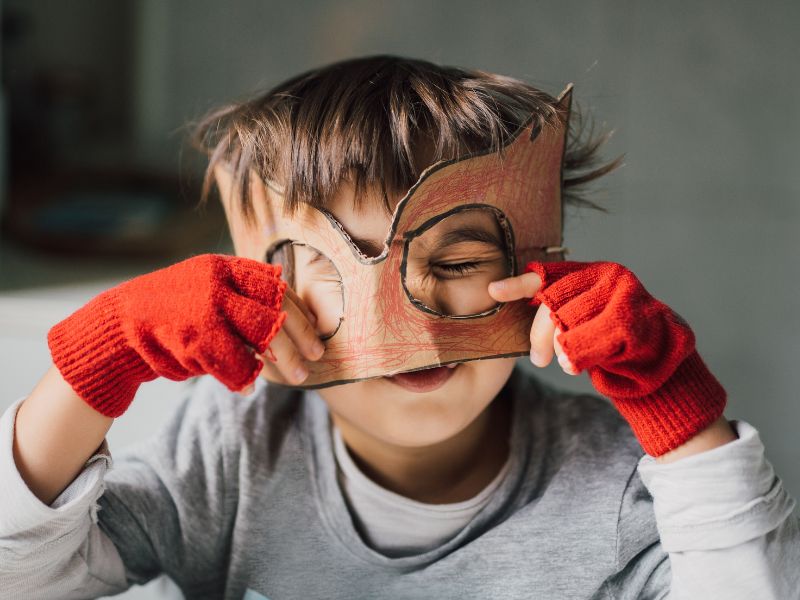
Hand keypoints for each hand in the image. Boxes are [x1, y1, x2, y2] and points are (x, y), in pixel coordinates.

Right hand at [47, 253, 324, 417]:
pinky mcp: (195, 336)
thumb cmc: (173, 311)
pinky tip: (250, 386)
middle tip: (315, 356)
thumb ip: (241, 295)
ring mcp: (207, 307)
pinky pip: (234, 362)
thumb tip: (289, 309)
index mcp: (225, 267)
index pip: (276, 286)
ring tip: (296, 376)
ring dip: (282, 358)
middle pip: (275, 307)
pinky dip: (244, 377)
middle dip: (300, 335)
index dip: (300, 311)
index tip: (317, 333)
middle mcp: (219, 282)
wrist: (119, 324)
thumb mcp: (206, 288)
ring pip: (260, 334)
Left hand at [488, 261, 726, 456]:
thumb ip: (557, 307)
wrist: (665, 364)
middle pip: (552, 306)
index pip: (551, 273)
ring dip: (560, 352)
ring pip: (566, 328)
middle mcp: (611, 277)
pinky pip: (583, 347)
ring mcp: (625, 299)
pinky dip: (575, 360)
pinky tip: (577, 366)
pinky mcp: (631, 326)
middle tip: (538, 359)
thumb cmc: (614, 342)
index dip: (520, 284)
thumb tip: (509, 298)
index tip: (493, 290)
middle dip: (539, 336)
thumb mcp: (583, 319)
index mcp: (596, 272)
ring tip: (569, 362)